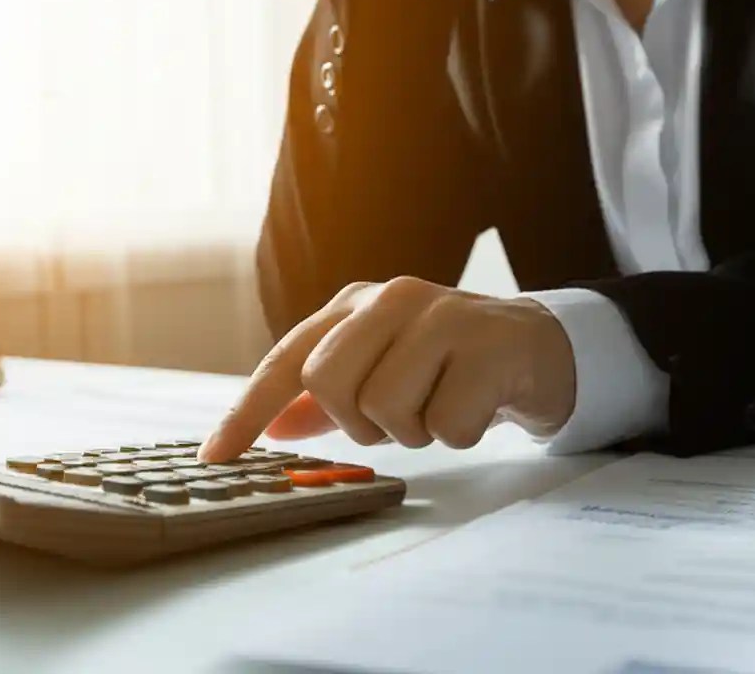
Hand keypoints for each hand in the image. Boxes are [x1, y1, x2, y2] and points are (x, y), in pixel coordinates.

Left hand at [197, 277, 576, 461]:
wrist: (539, 347)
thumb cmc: (449, 364)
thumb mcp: (383, 370)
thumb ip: (327, 397)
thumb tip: (273, 424)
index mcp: (356, 304)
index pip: (286, 360)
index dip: (246, 411)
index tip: (215, 456)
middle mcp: (392, 298)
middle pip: (328, 383)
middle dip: (359, 421)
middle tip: (397, 418)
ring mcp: (442, 315)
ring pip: (386, 406)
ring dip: (414, 430)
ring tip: (441, 407)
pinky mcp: (489, 343)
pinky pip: (446, 423)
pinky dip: (459, 432)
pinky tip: (477, 407)